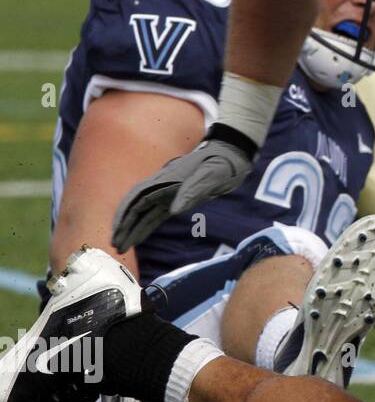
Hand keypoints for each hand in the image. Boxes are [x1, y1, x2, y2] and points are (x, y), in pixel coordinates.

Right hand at [112, 134, 254, 251]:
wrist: (232, 155)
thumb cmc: (222, 163)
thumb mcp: (212, 175)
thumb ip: (193, 190)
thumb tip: (174, 210)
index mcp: (166, 179)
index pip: (139, 199)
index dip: (126, 215)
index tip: (117, 230)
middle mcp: (162, 186)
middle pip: (136, 207)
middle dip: (124, 225)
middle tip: (115, 245)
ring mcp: (167, 193)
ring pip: (144, 213)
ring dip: (132, 229)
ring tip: (122, 247)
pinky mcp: (175, 199)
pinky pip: (155, 215)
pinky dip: (145, 227)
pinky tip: (137, 239)